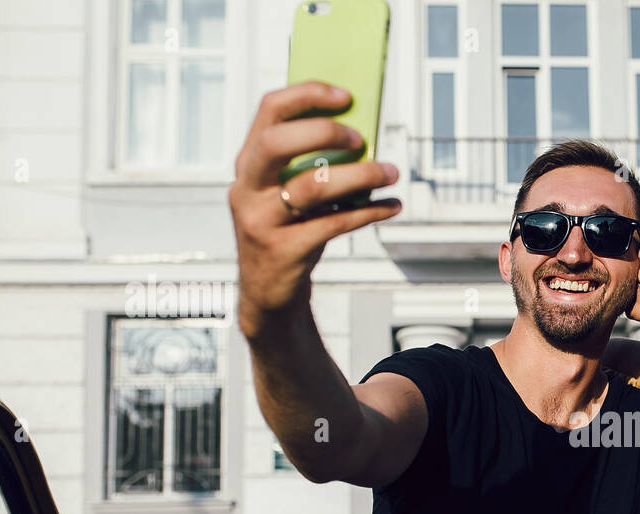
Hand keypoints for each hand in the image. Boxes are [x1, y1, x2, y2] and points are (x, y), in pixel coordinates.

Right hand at [228, 82, 400, 327]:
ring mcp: (261, 221)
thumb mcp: (287, 194)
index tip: (346, 96)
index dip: (307, 95)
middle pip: (277, 143)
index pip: (269, 111)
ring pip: (312, 186)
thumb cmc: (289, 232)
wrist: (269, 294)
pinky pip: (333, 223)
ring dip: (359, 175)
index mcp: (248, 164)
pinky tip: (392, 206)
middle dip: (324, 132)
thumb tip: (362, 138)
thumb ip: (309, 166)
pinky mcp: (284, 251)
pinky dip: (369, 212)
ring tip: (390, 172)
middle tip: (361, 139)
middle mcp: (247, 188)